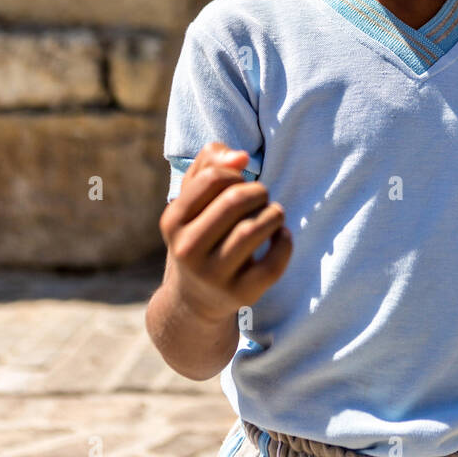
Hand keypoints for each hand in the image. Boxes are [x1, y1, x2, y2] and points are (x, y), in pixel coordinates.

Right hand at [159, 141, 291, 323]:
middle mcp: (187, 250)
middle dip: (258, 191)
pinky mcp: (240, 295)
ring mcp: (213, 276)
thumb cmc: (199, 233)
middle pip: (234, 201)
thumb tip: (241, 157)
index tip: (240, 183)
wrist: (194, 299)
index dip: (236, 173)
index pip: (213, 178)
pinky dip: (285, 242)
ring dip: (273, 213)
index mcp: (173, 221)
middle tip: (262, 197)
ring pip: (252, 230)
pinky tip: (281, 235)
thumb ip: (210, 163)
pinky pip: (272, 264)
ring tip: (273, 214)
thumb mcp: (192, 198)